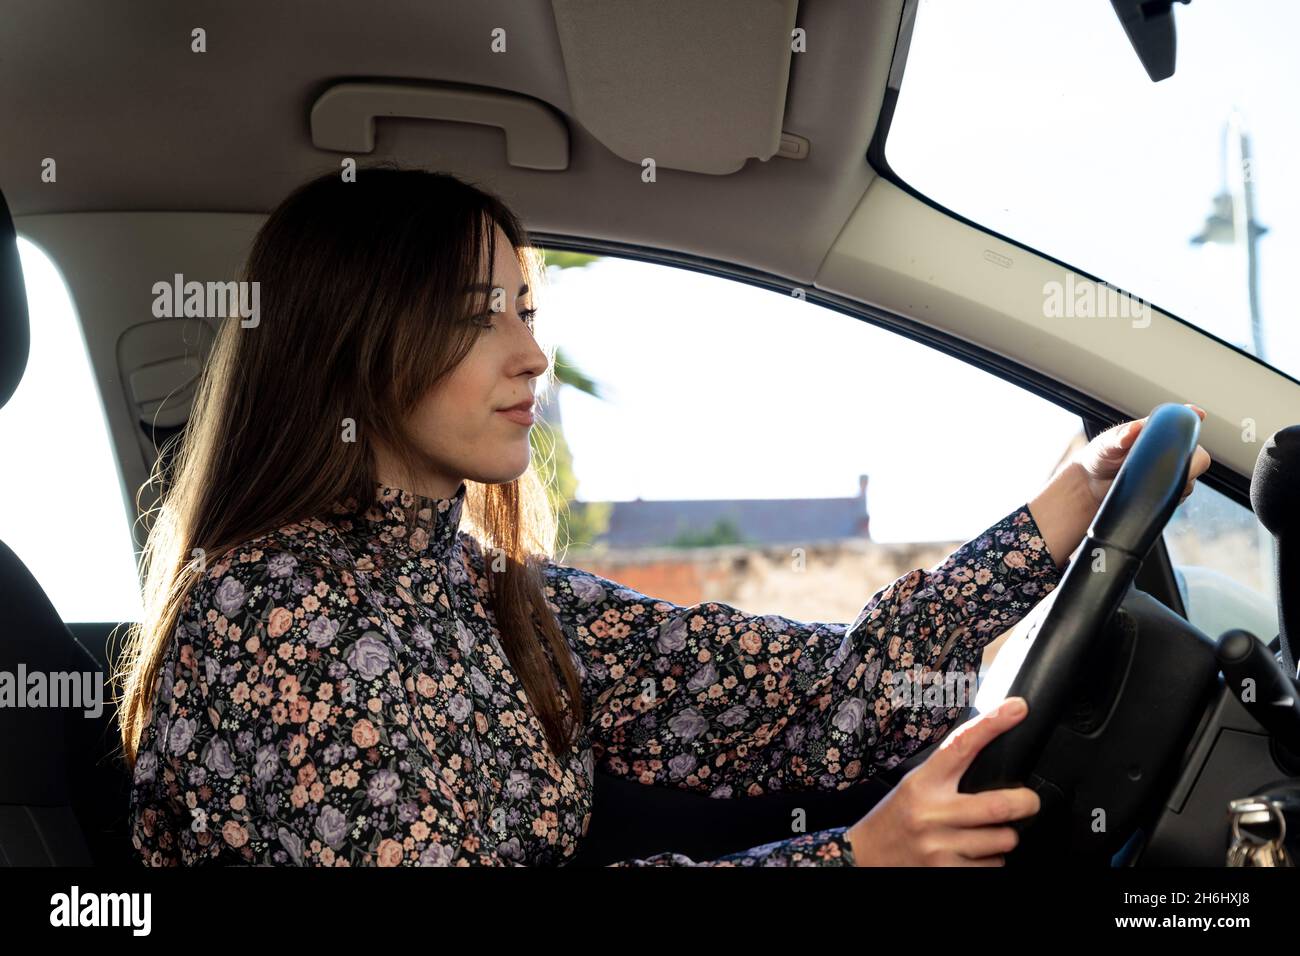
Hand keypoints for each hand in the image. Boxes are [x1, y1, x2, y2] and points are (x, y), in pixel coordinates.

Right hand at [846, 697, 1040, 865]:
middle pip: (999, 805)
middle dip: (1026, 803)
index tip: (1018, 708)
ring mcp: (939, 847)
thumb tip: (989, 749)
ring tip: (986, 834)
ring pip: (1003, 840)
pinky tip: (973, 855)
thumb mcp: (914, 786)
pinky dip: (992, 861)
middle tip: (1029, 801)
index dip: (993, 724)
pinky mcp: (946, 873)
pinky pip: (993, 866)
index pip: (961, 746)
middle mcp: (931, 814)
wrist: (865, 857)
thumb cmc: (895, 818)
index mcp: (923, 783)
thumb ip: (947, 773)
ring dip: (1004, 838)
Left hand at [1076, 403, 1211, 507]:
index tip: (1198, 415)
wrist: (1091, 485)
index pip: (1183, 421)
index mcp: (1156, 432)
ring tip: (1155, 483)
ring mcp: (1170, 473)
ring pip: (1191, 479)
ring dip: (1180, 483)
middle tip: (1175, 469)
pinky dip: (1172, 497)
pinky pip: (1180, 496)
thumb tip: (1134, 429)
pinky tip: (1156, 495)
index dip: (1193, 417)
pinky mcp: (1166, 492)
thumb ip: (1120, 436)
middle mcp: (1169, 451)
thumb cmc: (1099, 457)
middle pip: (1199, 456)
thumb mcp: (1106, 444)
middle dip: (1193, 463)